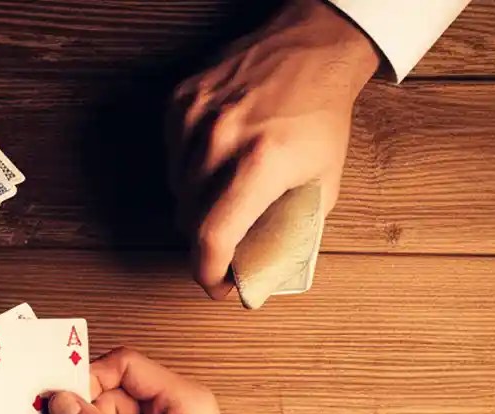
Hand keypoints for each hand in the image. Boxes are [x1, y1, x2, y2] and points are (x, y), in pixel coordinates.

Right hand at [168, 0, 378, 296]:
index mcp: (262, 164)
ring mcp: (196, 118)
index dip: (208, 273)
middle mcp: (222, 140)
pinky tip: (213, 162)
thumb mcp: (324, 183)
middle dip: (206, 241)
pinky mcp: (181, 102)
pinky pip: (170, 157)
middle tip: (226, 245)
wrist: (311, 48)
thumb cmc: (320, 115)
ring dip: (195, 205)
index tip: (216, 284)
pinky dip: (187, 170)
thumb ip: (291, 228)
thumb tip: (265, 265)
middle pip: (189, 219)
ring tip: (224, 196)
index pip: (213, 236)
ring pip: (176, 190)